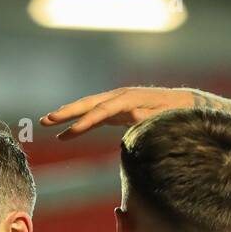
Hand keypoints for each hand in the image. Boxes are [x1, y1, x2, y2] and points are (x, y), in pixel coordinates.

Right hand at [40, 87, 196, 139]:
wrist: (184, 104)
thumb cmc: (175, 113)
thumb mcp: (164, 117)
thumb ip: (147, 115)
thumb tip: (131, 114)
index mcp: (129, 98)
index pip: (102, 111)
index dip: (86, 121)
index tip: (71, 131)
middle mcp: (119, 97)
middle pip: (88, 104)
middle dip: (67, 112)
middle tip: (47, 119)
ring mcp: (116, 102)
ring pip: (87, 108)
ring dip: (68, 116)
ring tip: (46, 122)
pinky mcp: (116, 111)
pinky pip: (93, 117)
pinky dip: (79, 125)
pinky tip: (65, 134)